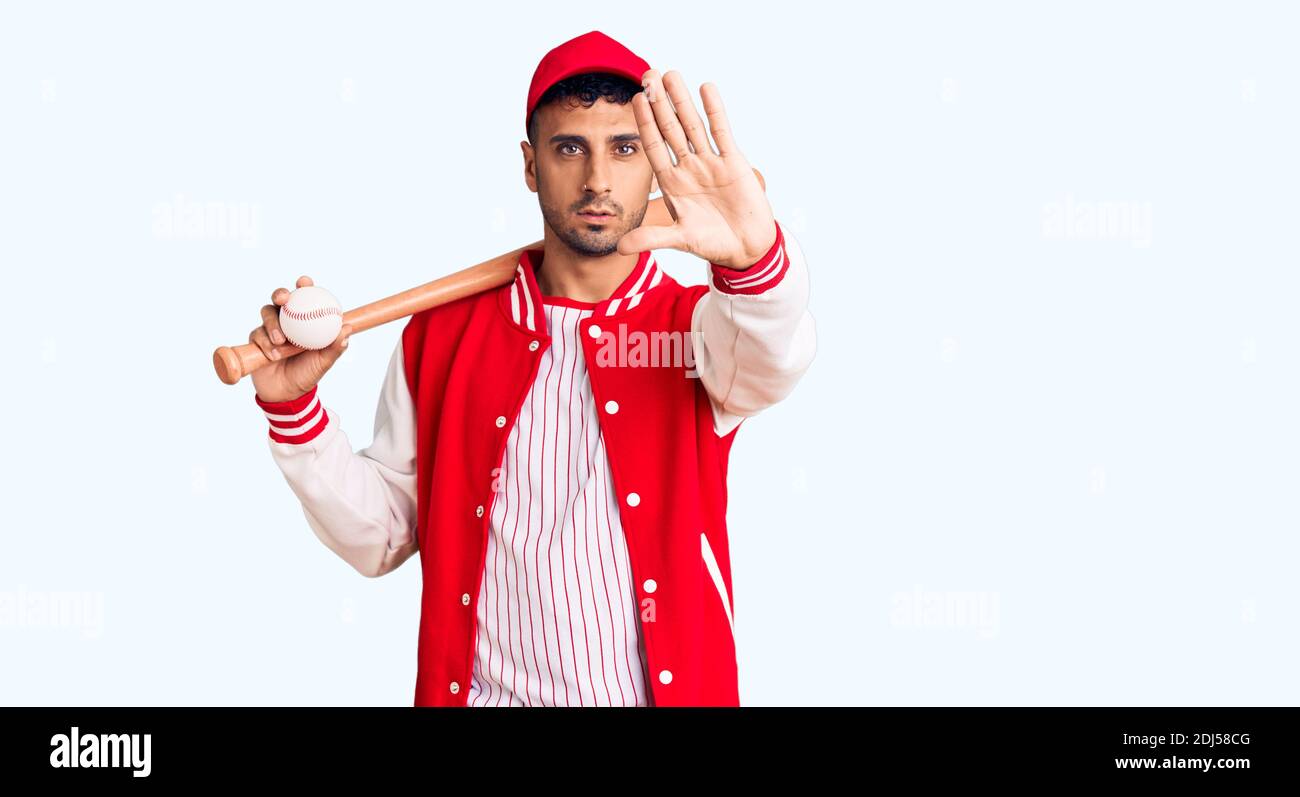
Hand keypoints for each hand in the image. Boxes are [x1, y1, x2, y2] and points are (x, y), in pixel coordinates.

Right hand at [248, 275, 352, 402]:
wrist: (287, 393)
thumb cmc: (308, 373)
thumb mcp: (324, 361)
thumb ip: (335, 346)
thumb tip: (348, 329)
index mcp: (305, 320)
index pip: (305, 297)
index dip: (304, 285)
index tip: (305, 282)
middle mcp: (287, 320)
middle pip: (280, 298)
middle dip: (280, 294)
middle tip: (284, 299)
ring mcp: (270, 328)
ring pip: (267, 314)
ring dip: (272, 325)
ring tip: (281, 341)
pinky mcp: (257, 339)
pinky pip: (257, 334)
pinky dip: (265, 343)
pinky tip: (274, 354)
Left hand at [616, 69, 776, 269]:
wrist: (746, 248)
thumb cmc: (713, 244)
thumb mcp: (680, 240)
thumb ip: (651, 238)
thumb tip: (619, 247)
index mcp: (672, 183)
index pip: (653, 146)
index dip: (645, 123)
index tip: (636, 99)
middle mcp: (688, 168)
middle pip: (670, 128)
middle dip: (659, 102)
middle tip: (648, 74)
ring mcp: (710, 163)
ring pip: (693, 125)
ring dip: (682, 100)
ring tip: (671, 74)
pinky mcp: (733, 163)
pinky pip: (722, 132)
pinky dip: (715, 110)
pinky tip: (706, 88)